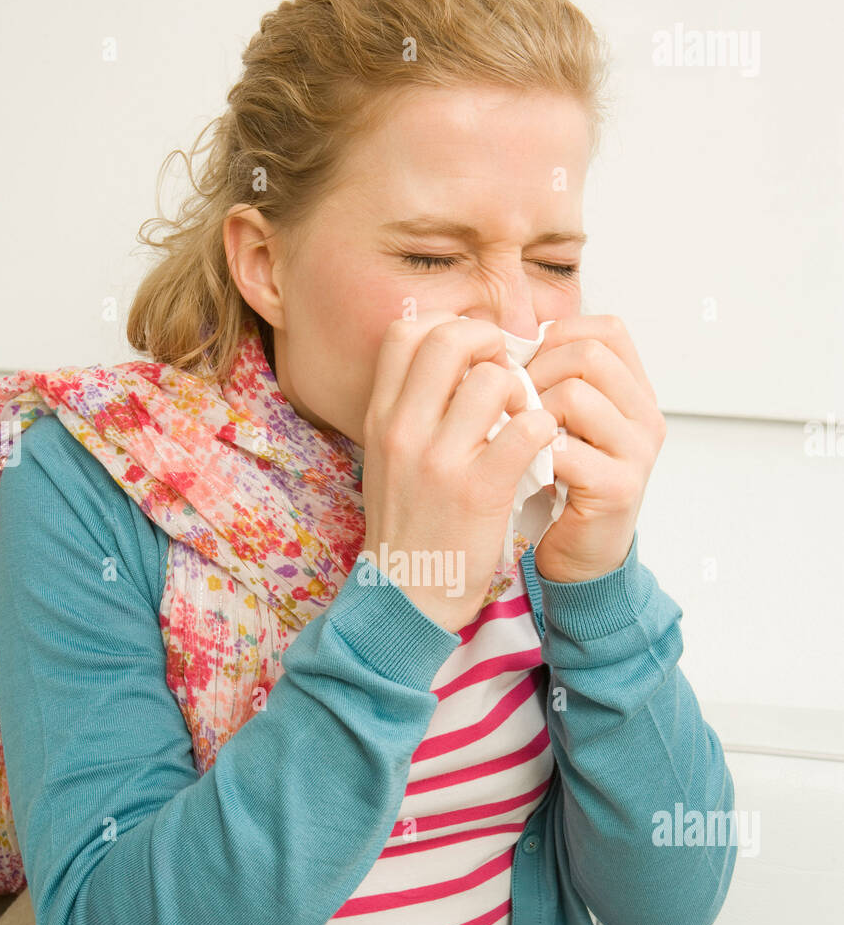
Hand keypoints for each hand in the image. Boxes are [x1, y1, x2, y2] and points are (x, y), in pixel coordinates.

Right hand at [360, 311, 560, 631]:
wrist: (406, 596)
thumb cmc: (409, 525)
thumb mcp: (389, 458)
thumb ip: (411, 408)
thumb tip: (452, 357)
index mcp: (380, 417)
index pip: (407, 331)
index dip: (451, 327)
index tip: (474, 356)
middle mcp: (403, 430)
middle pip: (449, 338)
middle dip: (490, 343)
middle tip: (507, 375)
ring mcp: (439, 460)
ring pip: (494, 379)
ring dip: (523, 392)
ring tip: (524, 420)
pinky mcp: (479, 490)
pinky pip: (527, 428)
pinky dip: (544, 429)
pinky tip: (540, 449)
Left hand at [524, 315, 666, 582]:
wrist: (580, 557)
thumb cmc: (563, 485)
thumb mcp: (565, 423)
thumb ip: (555, 380)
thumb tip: (510, 340)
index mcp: (636, 393)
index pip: (607, 330)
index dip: (557, 338)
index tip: (527, 368)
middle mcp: (646, 416)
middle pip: (588, 354)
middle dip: (537, 372)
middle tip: (514, 405)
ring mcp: (637, 452)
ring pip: (574, 394)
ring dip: (532, 412)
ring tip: (518, 437)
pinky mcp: (618, 487)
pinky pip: (564, 448)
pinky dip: (532, 452)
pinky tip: (522, 466)